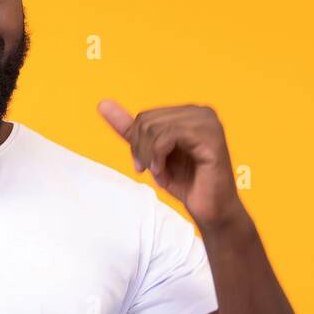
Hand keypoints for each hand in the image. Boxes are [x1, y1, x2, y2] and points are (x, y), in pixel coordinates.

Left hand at [97, 99, 245, 231]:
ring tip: (158, 171)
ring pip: (155, 128)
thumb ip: (131, 130)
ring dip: (149, 155)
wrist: (210, 209)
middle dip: (141, 149)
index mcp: (189, 112)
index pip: (145, 117)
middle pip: (147, 121)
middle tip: (149, 170)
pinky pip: (168, 136)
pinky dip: (158, 156)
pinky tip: (163, 171)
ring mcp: (208, 122)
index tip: (141, 164)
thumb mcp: (151, 154)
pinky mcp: (211, 137)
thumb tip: (103, 103)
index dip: (136, 143)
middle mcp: (201, 112)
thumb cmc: (186, 182)